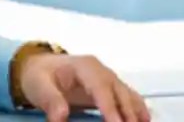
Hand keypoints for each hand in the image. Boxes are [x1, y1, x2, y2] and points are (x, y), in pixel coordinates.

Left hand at [18, 52, 149, 121]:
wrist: (40, 66)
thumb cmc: (40, 76)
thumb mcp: (39, 86)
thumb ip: (51, 101)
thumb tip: (60, 117)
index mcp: (86, 67)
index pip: (101, 89)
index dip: (111, 108)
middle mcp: (102, 71)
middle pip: (119, 92)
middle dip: (128, 113)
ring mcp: (108, 78)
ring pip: (127, 94)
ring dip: (136, 111)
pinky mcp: (109, 87)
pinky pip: (127, 96)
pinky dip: (137, 108)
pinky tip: (145, 119)